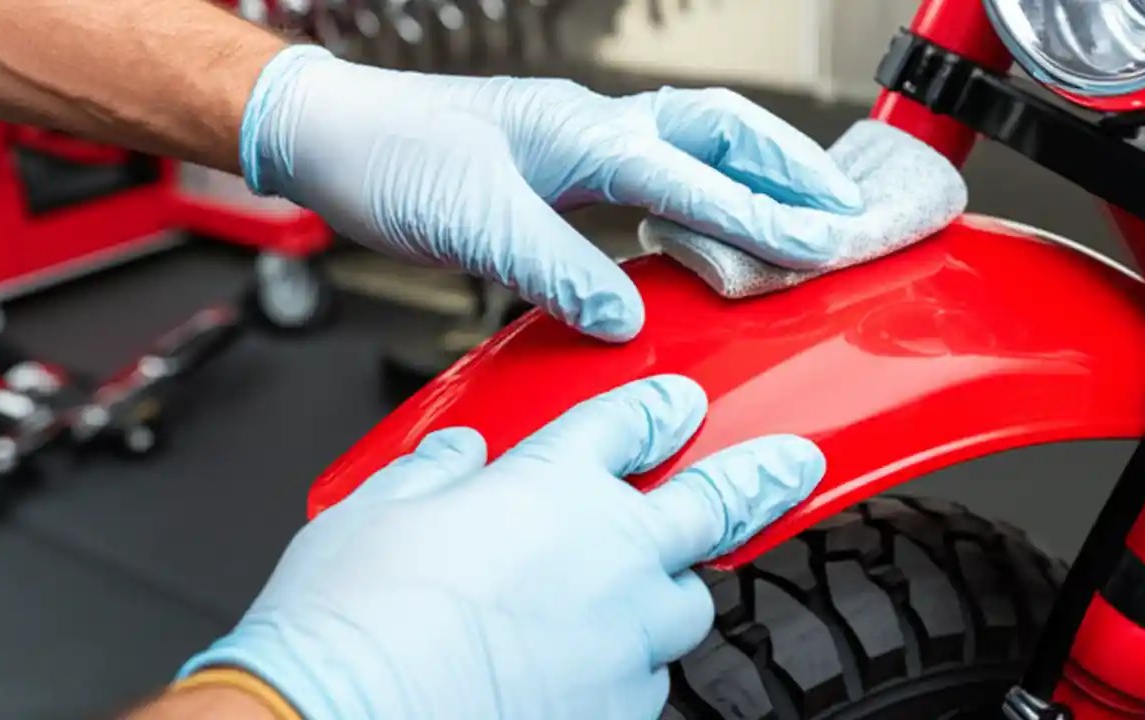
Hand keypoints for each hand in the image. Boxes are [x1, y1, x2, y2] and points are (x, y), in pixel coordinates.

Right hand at [178, 376, 824, 719]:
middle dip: (761, 477)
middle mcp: (610, 554)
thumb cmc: (353, 620)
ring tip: (644, 593)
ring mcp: (624, 637)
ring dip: (669, 590)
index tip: (681, 402)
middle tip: (791, 464)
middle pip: (714, 503)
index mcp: (553, 484)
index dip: (664, 405)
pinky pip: (647, 680)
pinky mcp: (617, 710)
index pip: (634, 421)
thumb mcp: (377, 509)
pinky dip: (627, 667)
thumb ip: (433, 472)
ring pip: (686, 605)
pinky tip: (588, 668)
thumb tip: (456, 457)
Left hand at [241, 46, 862, 340]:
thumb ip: (558, 270)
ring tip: (803, 213)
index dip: (767, 218)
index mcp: (586, 136)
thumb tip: (626, 320)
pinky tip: (707, 226)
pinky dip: (701, 194)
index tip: (826, 248)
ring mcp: (581, 141)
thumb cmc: (392, 159)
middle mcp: (596, 128)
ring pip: (696, 146)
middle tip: (849, 208)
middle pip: (724, 134)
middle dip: (793, 169)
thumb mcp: (477, 223)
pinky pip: (656, 173)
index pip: (699, 180)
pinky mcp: (560, 164)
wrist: (330, 133)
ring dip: (755, 176)